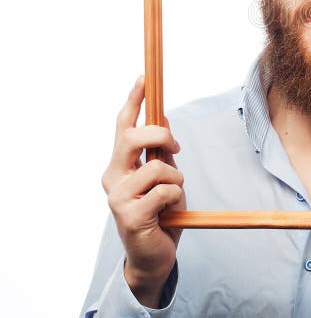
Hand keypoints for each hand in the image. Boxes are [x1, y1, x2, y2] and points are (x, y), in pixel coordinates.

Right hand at [101, 76, 184, 306]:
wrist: (154, 256)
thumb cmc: (160, 213)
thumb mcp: (164, 176)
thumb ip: (159, 152)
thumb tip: (163, 119)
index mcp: (119, 166)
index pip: (123, 127)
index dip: (133, 101)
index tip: (143, 78)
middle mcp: (112, 178)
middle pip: (132, 138)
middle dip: (160, 134)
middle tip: (175, 146)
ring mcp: (118, 197)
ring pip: (156, 167)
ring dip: (175, 178)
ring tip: (171, 196)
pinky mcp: (130, 215)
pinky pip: (165, 190)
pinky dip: (175, 197)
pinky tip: (168, 212)